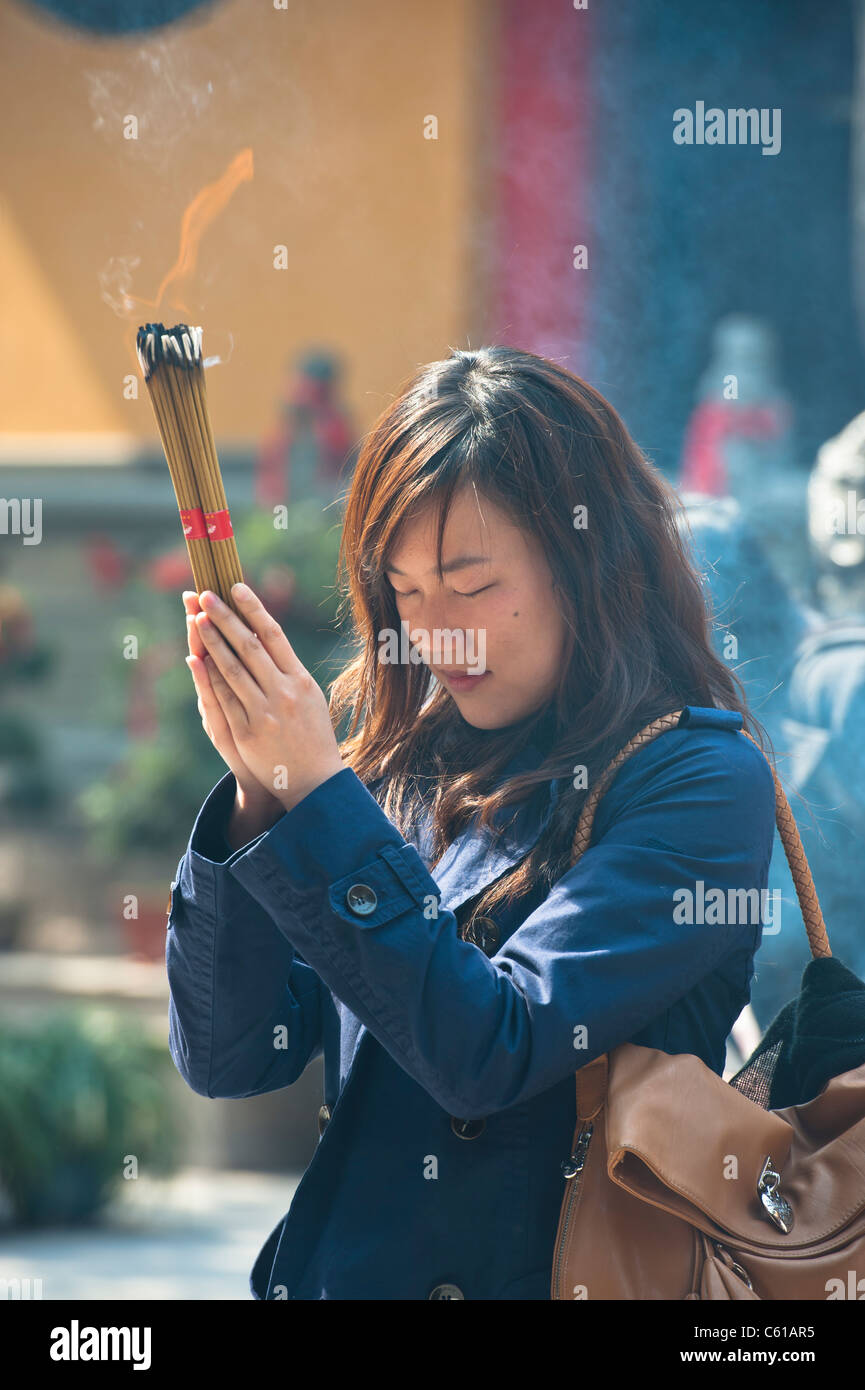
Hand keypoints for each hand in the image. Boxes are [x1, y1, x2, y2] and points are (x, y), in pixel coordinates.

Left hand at [188, 582, 347, 812]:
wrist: (314, 780)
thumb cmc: (311, 734)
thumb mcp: (309, 697)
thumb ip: (287, 670)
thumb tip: (265, 638)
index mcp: (300, 680)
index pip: (273, 635)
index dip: (252, 608)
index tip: (235, 586)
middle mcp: (283, 692)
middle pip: (249, 646)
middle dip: (225, 618)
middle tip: (205, 595)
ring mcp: (264, 712)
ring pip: (232, 669)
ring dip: (212, 641)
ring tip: (196, 618)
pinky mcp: (247, 732)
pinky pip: (223, 698)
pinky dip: (208, 677)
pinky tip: (195, 658)